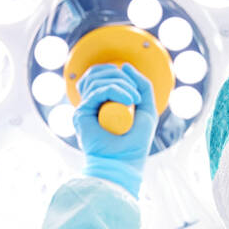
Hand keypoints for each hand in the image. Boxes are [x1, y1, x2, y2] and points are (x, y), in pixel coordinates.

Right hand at [72, 62, 157, 196]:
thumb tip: (124, 65)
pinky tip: (128, 101)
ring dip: (120, 84)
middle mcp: (91, 103)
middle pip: (97, 72)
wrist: (124, 163)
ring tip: (133, 100)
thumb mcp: (147, 108)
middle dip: (120, 76)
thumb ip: (142, 86)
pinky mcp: (81, 114)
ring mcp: (84, 108)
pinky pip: (97, 92)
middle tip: (136, 96)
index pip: (102, 73)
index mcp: (103, 101)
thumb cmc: (135, 142)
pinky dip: (115, 91)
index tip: (136, 93)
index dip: (119, 74)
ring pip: (97, 79)